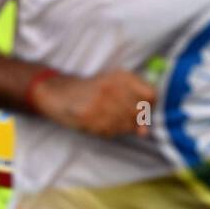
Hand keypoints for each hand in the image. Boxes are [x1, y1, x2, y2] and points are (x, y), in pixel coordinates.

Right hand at [32, 70, 156, 137]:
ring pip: (127, 125)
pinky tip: (98, 121)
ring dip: (120, 126)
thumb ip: (135, 103)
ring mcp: (101, 104)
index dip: (150, 106)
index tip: (142, 109)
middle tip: (118, 113)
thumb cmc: (91, 90)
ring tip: (107, 117)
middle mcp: (112, 88)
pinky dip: (108, 130)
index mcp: (121, 76)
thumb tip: (145, 131)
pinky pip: (111, 132)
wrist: (59, 93)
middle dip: (134, 118)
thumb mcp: (114, 86)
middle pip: (140, 112)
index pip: (151, 96)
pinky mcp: (90, 118)